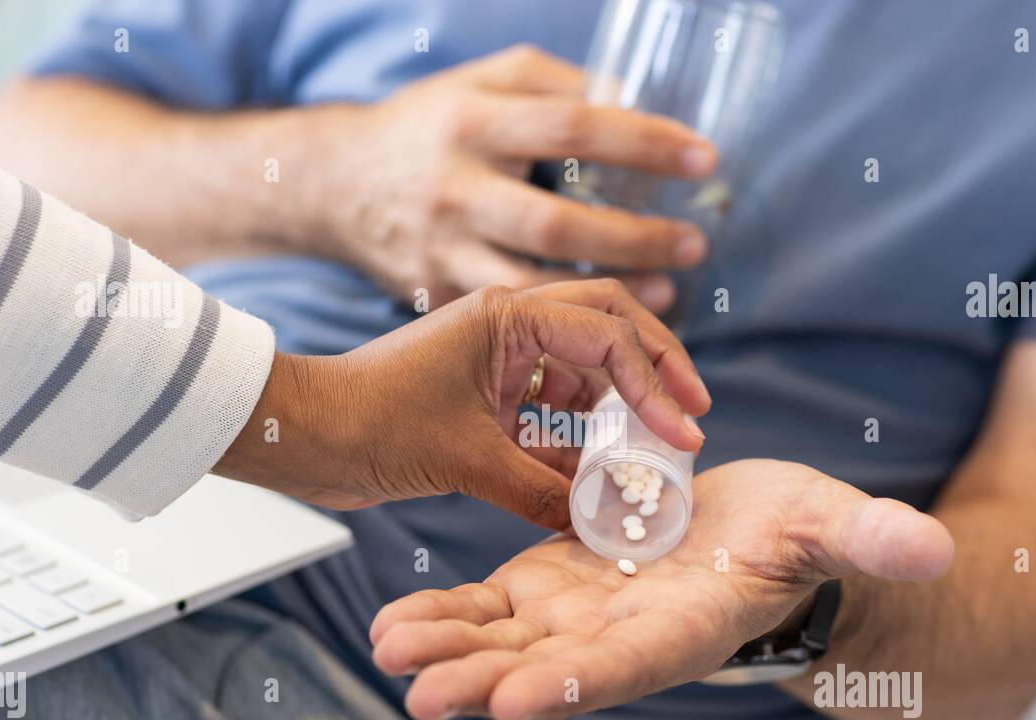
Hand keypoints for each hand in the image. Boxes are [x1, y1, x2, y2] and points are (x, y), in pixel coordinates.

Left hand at [215, 279, 709, 526]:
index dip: (657, 382)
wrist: (303, 437)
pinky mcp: (486, 396)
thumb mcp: (466, 461)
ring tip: (649, 453)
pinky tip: (596, 477)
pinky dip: (577, 440)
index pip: (609, 335)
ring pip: (583, 372)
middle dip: (657, 368)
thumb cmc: (370, 425)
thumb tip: (598, 526)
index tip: (686, 430)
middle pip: (610, 328)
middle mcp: (509, 327)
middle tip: (693, 414)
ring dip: (618, 408)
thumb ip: (540, 492)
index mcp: (508, 317)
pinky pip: (551, 412)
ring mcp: (499, 360)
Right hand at [306, 45, 716, 310]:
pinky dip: (563, 320)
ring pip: (534, 284)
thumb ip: (552, 84)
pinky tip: (608, 320)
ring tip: (670, 290)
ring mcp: (441, 249)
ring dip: (608, 294)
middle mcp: (454, 187)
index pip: (572, 127)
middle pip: (558, 222)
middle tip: (694, 243)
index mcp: (472, 122)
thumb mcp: (479, 83)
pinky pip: (510, 315)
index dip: (642, 142)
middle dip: (636, 237)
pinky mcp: (434, 294)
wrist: (333, 185)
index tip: (703, 159)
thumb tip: (629, 96)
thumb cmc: (426, 127)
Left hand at [369, 459, 954, 719]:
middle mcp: (625, 635)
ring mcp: (580, 614)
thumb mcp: (827, 520)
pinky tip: (390, 625)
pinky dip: (447, 616)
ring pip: (506, 640)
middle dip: (488, 680)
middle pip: (552, 665)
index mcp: (687, 625)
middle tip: (423, 695)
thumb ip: (867, 537)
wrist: (749, 540)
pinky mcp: (550, 585)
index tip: (522, 700)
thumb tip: (936, 550)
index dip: (583, 681)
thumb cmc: (796, 536)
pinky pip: (491, 608)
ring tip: (386, 649)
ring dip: (449, 647)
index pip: (636, 663)